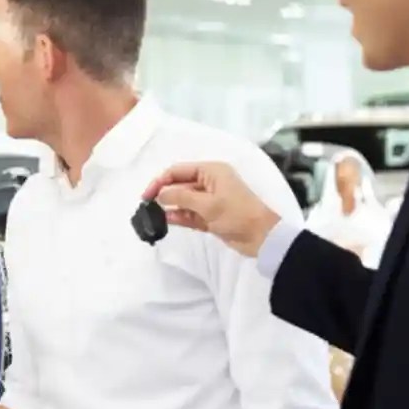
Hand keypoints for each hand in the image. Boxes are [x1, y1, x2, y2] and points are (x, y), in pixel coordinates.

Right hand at [142, 162, 280, 257]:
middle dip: (164, 194)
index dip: (160, 181)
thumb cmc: (237, 214)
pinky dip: (178, 217)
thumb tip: (159, 195)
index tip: (147, 195)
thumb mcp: (207, 204)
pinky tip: (166, 221)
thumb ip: (181, 197)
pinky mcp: (209, 216)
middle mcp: (209, 183)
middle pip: (179, 185)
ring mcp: (209, 200)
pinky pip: (189, 214)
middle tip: (147, 207)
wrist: (261, 237)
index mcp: (211, 171)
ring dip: (169, 207)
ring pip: (183, 200)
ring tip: (153, 216)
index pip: (178, 171)